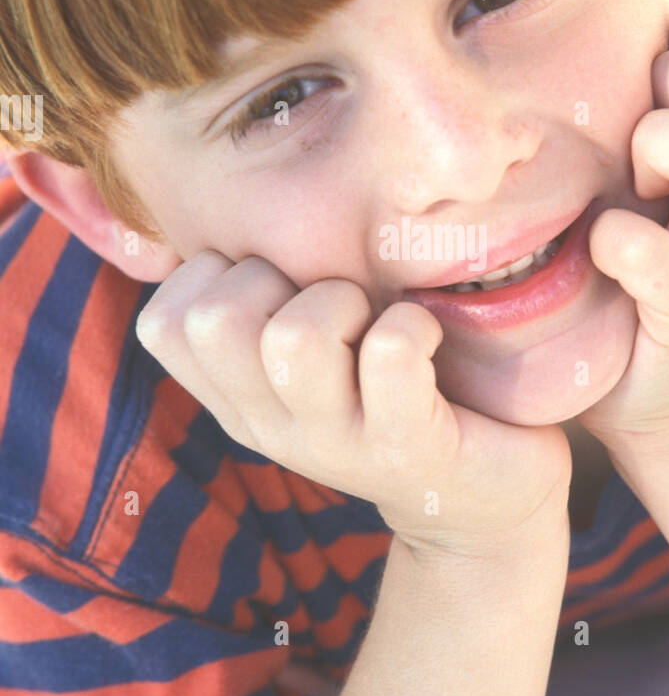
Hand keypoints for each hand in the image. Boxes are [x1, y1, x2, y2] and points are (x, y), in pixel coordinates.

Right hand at [135, 257, 571, 560]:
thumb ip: (264, 301)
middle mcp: (269, 427)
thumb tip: (235, 198)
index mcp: (235, 399)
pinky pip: (390, 351)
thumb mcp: (308, 361)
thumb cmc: (389, 393)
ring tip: (374, 319)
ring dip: (342, 300)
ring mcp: (336, 444)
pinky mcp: (408, 449)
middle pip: (214, 321)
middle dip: (274, 277)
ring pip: (294, 336)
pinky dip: (412, 323)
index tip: (276, 285)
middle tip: (329, 301)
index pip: (163, 322)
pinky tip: (427, 339)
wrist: (479, 497)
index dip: (216, 275)